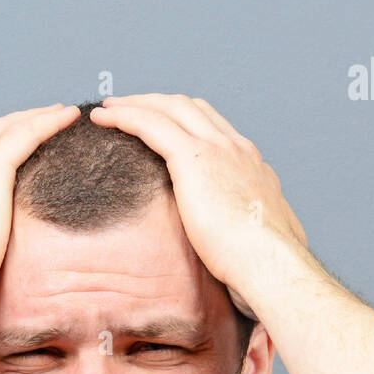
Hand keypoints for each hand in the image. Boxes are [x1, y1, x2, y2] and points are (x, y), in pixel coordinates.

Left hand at [88, 94, 306, 320]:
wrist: (271, 266)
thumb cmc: (266, 270)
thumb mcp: (259, 246)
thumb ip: (248, 237)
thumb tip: (241, 255)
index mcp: (252, 169)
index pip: (215, 129)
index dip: (185, 122)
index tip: (163, 127)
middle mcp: (237, 150)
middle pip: (191, 108)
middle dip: (157, 103)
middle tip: (128, 108)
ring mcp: (218, 149)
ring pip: (170, 108)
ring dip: (137, 103)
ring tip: (109, 109)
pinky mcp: (194, 159)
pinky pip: (150, 124)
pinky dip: (125, 116)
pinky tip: (103, 118)